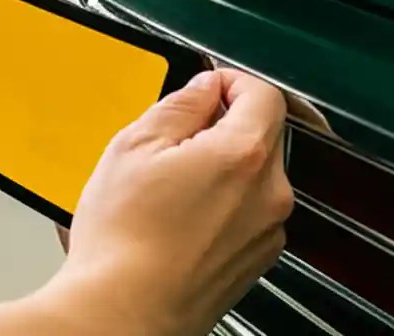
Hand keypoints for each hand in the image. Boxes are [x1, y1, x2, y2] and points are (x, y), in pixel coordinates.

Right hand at [38, 69, 291, 335]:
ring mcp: (266, 232)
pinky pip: (247, 214)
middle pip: (261, 135)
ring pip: (253, 177)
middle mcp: (269, 194)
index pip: (263, 93)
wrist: (124, 312)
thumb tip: (202, 88)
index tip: (207, 87)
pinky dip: (221, 206)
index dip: (231, 81)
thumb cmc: (124, 241)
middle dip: (222, 127)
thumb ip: (179, 104)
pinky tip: (178, 218)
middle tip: (173, 139)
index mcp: (243, 155)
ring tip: (168, 187)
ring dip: (220, 169)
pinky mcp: (254, 261)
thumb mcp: (134, 146)